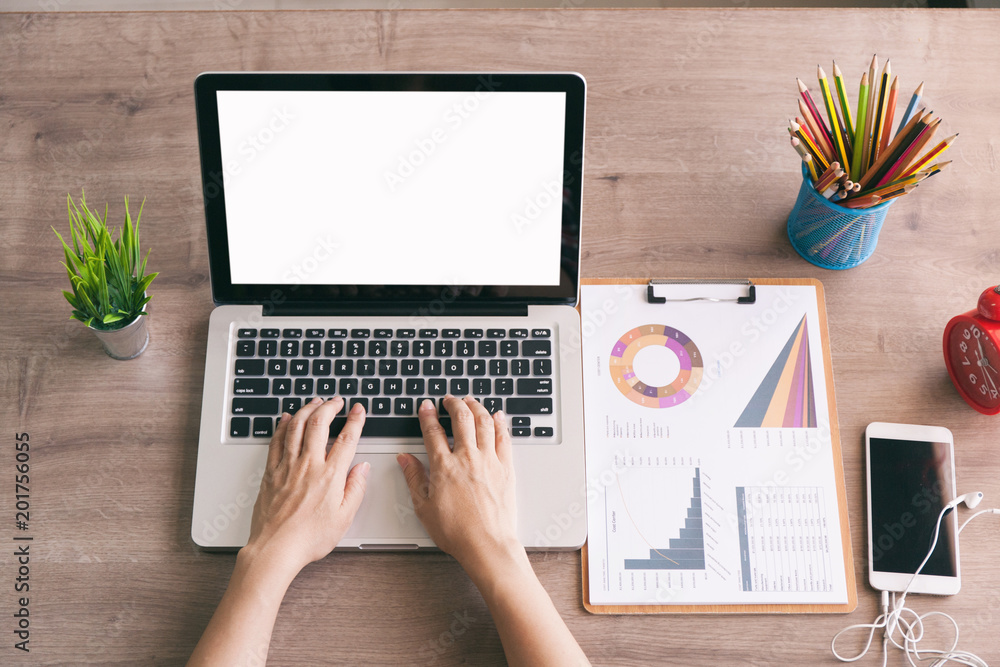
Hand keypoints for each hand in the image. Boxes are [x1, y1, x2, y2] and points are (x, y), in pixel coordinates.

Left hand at [244, 397, 369, 578]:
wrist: (276, 548)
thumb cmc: (309, 538)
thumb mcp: (344, 518)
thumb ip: (356, 489)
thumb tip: (363, 468)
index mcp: (330, 476)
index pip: (346, 438)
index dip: (355, 420)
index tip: (358, 410)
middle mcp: (308, 465)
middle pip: (319, 423)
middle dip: (330, 406)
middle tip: (336, 401)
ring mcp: (287, 467)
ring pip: (296, 426)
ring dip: (307, 409)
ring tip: (315, 402)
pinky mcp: (271, 472)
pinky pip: (277, 441)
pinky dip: (283, 425)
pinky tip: (286, 419)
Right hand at [396, 396, 519, 571]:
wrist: (487, 544)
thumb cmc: (457, 531)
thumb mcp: (424, 506)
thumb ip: (414, 478)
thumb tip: (404, 459)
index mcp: (444, 467)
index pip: (433, 432)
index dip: (427, 415)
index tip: (426, 407)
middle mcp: (467, 458)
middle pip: (462, 419)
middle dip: (454, 403)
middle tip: (449, 399)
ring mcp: (489, 461)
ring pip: (484, 422)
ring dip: (476, 407)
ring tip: (471, 401)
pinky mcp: (506, 468)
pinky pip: (504, 438)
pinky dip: (500, 423)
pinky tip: (497, 416)